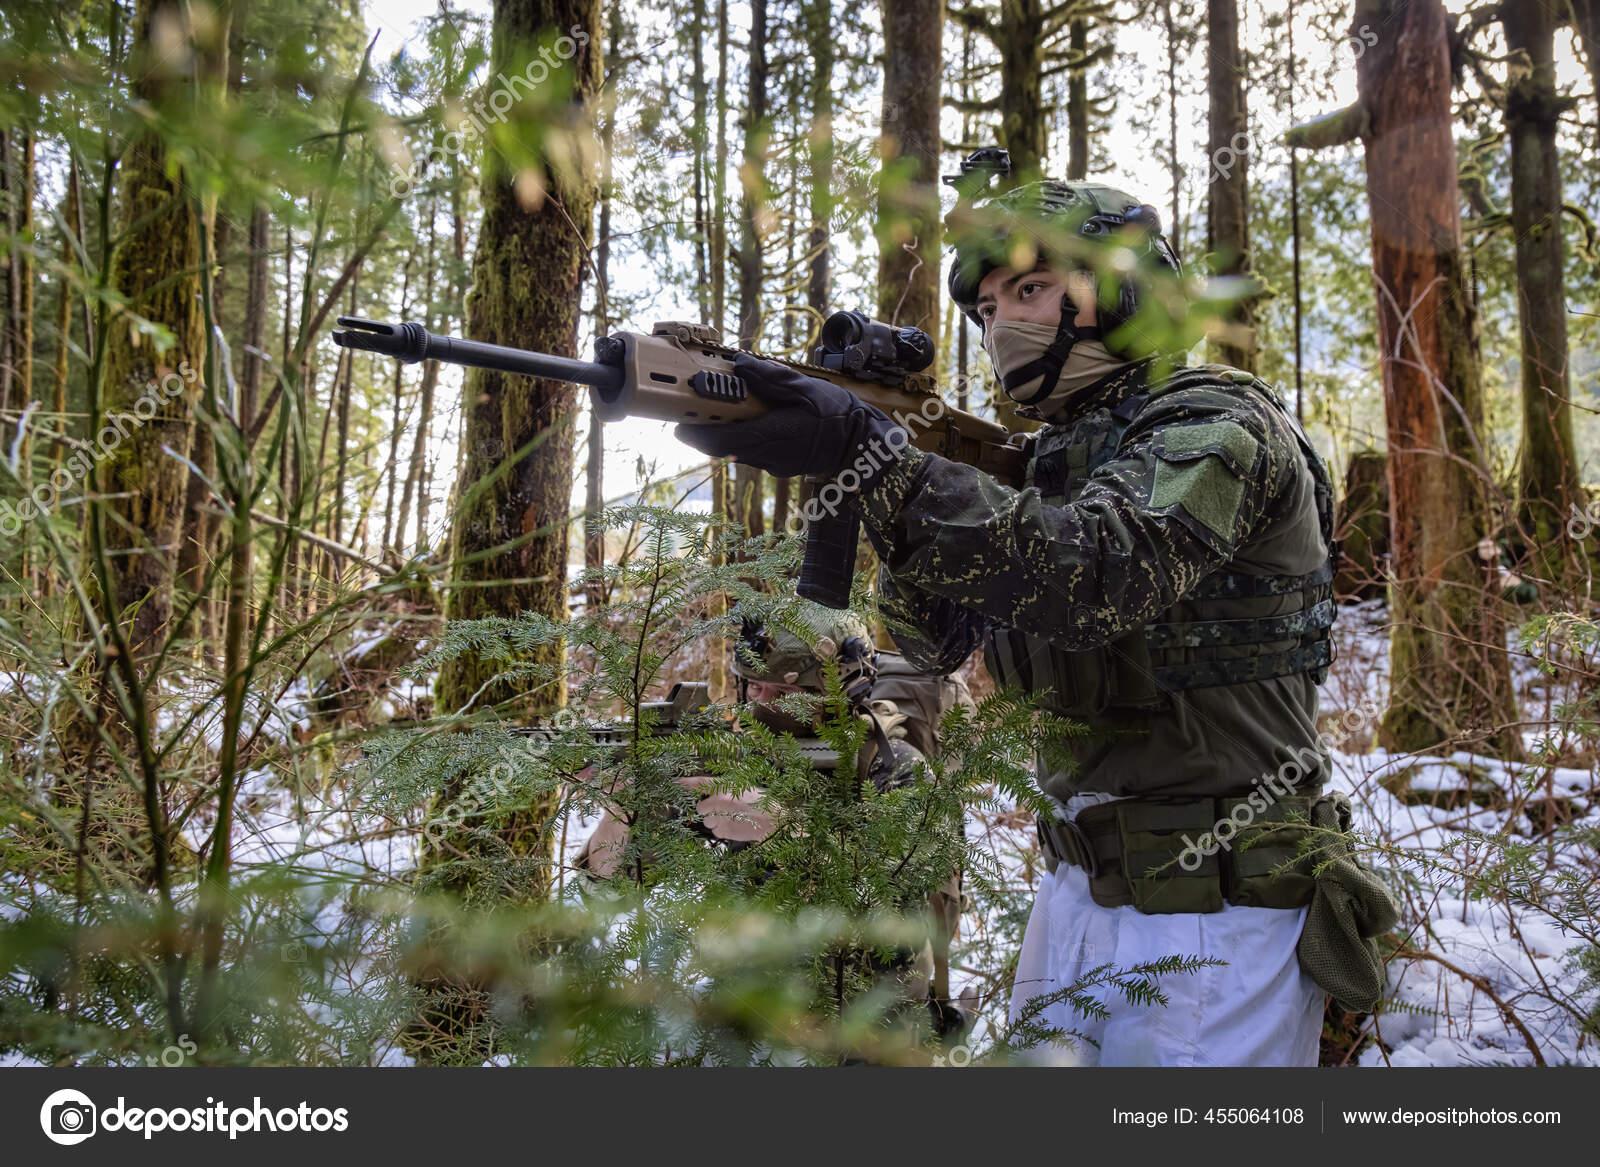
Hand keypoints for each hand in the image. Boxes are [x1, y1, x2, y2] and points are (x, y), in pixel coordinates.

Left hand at [675, 353, 903, 483]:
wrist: (860, 445)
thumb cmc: (836, 415)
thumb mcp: (804, 388)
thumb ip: (769, 378)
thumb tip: (740, 365)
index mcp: (769, 435)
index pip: (721, 440)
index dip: (696, 435)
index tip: (678, 426)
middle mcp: (767, 456)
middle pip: (723, 448)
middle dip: (703, 434)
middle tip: (687, 417)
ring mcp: (773, 465)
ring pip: (736, 452)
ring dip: (721, 435)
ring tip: (711, 415)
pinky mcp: (780, 466)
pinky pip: (752, 453)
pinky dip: (740, 439)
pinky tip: (743, 422)